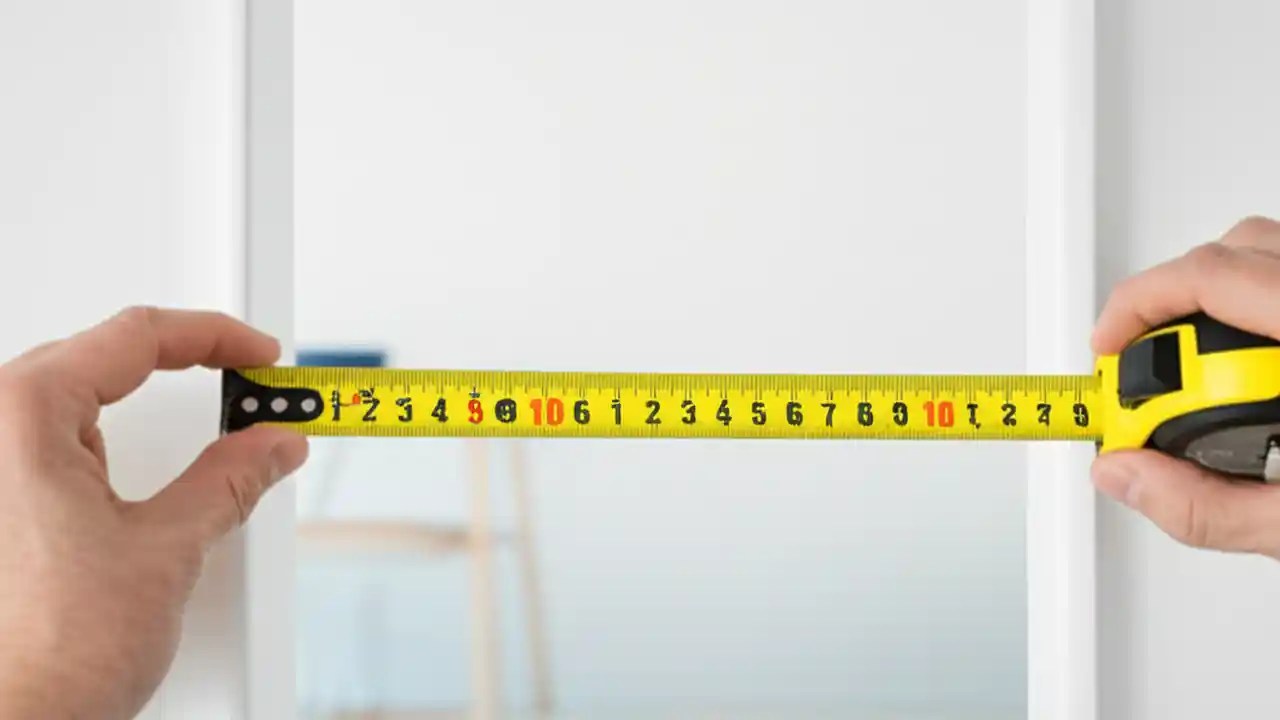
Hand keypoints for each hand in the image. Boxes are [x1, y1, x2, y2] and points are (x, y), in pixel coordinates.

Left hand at [0, 307, 308, 718]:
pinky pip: (41, 441)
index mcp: (22, 414)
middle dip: (181, 363)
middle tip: (246, 381)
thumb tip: (271, 446)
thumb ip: (229, 480)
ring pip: (68, 396)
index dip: (216, 338)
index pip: (136, 337)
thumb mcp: (167, 549)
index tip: (259, 355)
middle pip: (100, 357)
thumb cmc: (45, 656)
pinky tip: (129, 463)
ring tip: (202, 416)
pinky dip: (98, 440)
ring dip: (134, 399)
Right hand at [1091, 215, 1279, 556]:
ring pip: (1264, 252)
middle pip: (1231, 252)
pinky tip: (1253, 364)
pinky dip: (1253, 307)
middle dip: (1165, 303)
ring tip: (1194, 363)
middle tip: (1139, 367)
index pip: (1207, 278)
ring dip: (1212, 296)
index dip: (1135, 310)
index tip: (1104, 356)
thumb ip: (1208, 507)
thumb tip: (1125, 475)